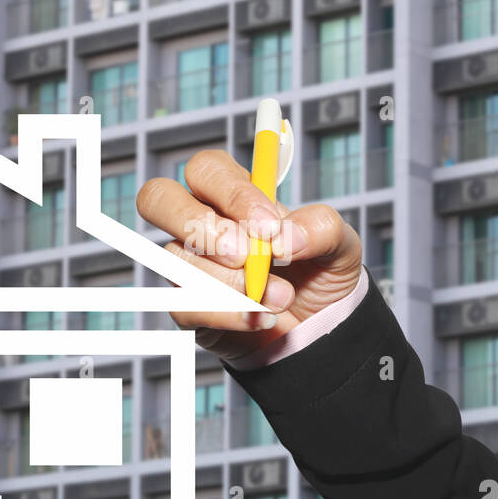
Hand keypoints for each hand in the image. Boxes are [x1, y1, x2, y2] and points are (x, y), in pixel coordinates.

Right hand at [136, 148, 361, 362]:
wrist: (318, 327)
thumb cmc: (320, 272)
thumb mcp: (339, 244)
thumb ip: (320, 228)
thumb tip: (287, 237)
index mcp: (233, 193)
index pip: (208, 171)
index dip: (232, 194)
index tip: (268, 227)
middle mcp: (201, 222)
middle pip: (158, 197)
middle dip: (199, 226)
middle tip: (243, 255)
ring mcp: (188, 264)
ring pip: (177, 260)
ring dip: (233, 283)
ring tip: (280, 297)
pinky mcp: (188, 306)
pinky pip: (186, 305)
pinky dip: (228, 314)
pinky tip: (262, 317)